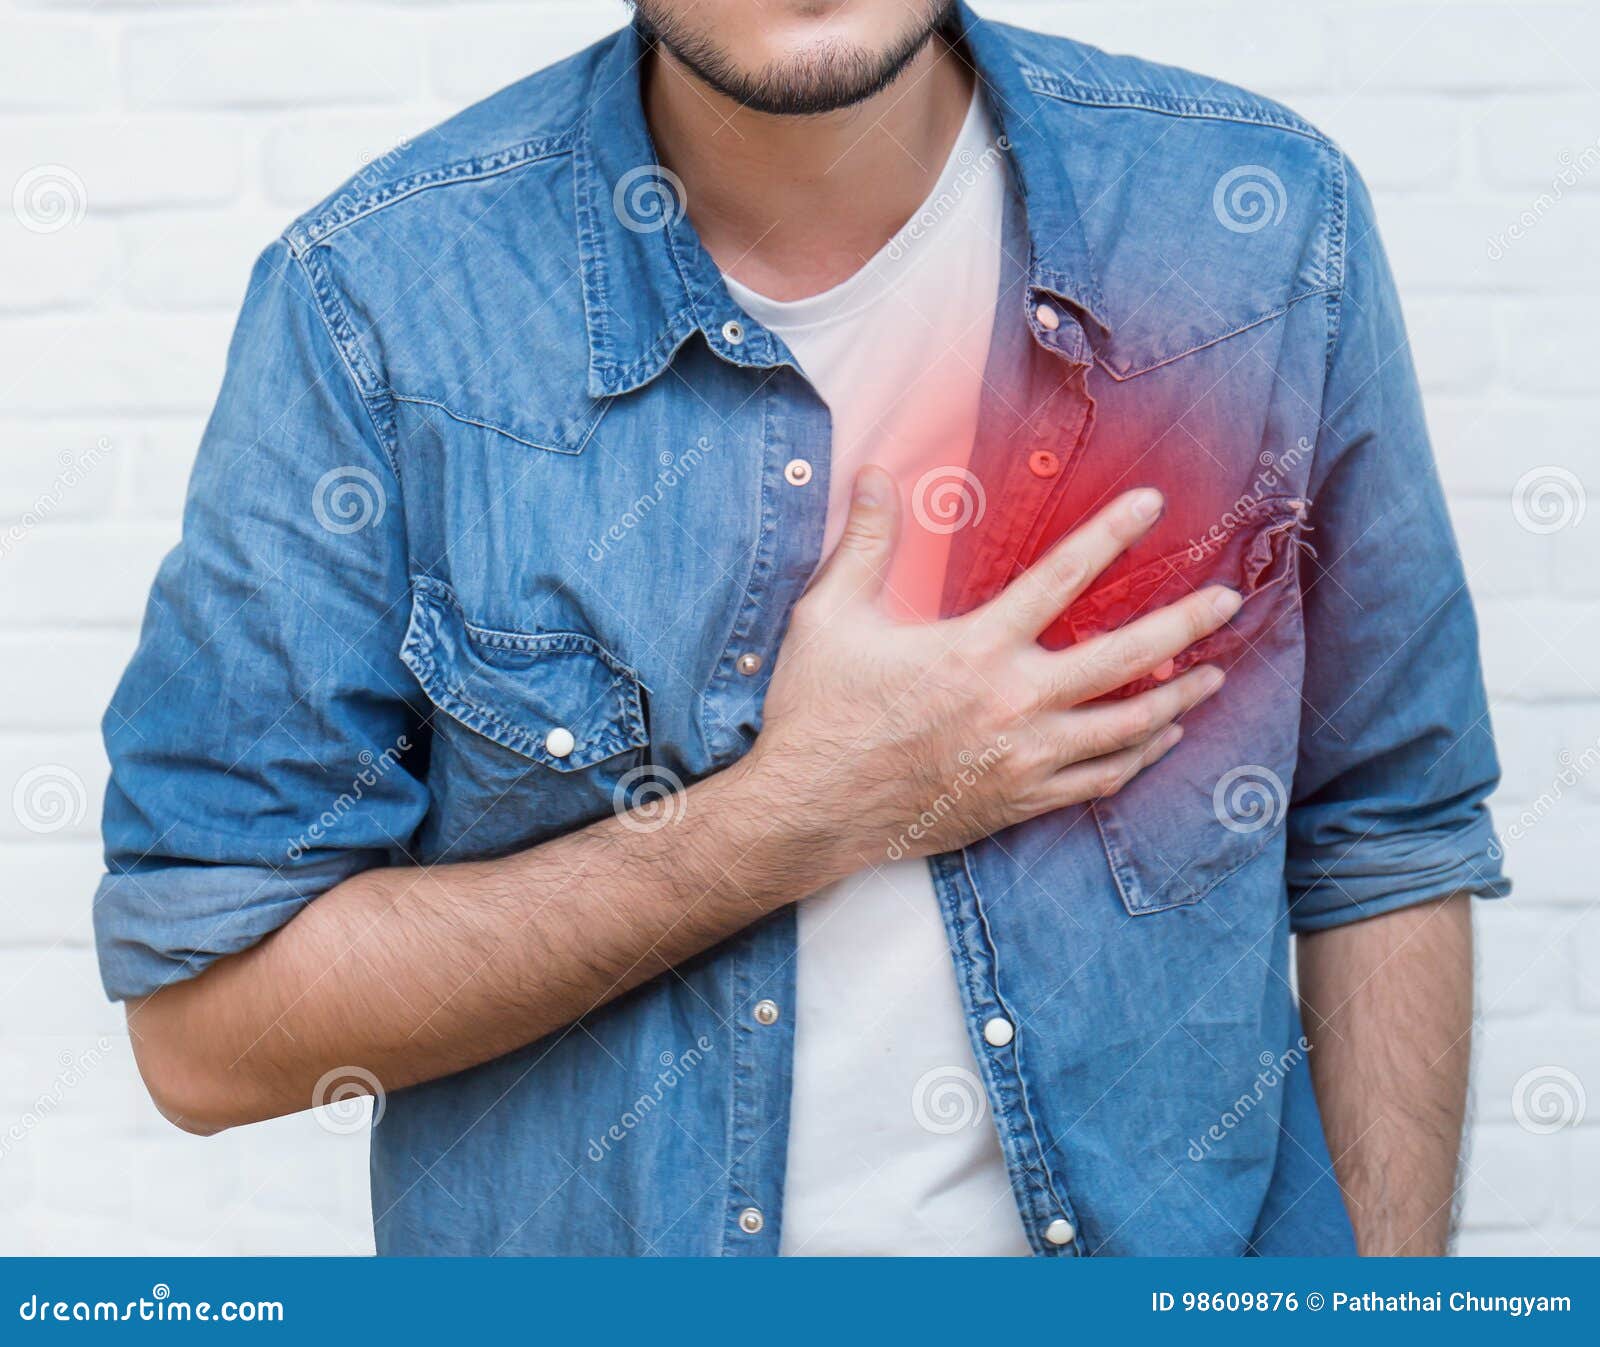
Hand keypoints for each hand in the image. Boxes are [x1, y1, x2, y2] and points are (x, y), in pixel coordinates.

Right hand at [745, 466, 1239, 869]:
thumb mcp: (828, 616)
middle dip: (1184, 625)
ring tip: (1213, 675)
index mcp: (974, 648)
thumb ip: (864, 542)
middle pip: (1124, 659)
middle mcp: (1012, 703)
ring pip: (1126, 728)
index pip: (1061, 577)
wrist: (808, 811)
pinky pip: (1100, 780)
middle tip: (1229, 602)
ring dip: (1177, 697)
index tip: (1153, 505)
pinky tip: (1159, 738)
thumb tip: (874, 472)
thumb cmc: (816, 712)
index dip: (1112, 533)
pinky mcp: (1018, 801)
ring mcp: (1022, 759)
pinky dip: (1139, 756)